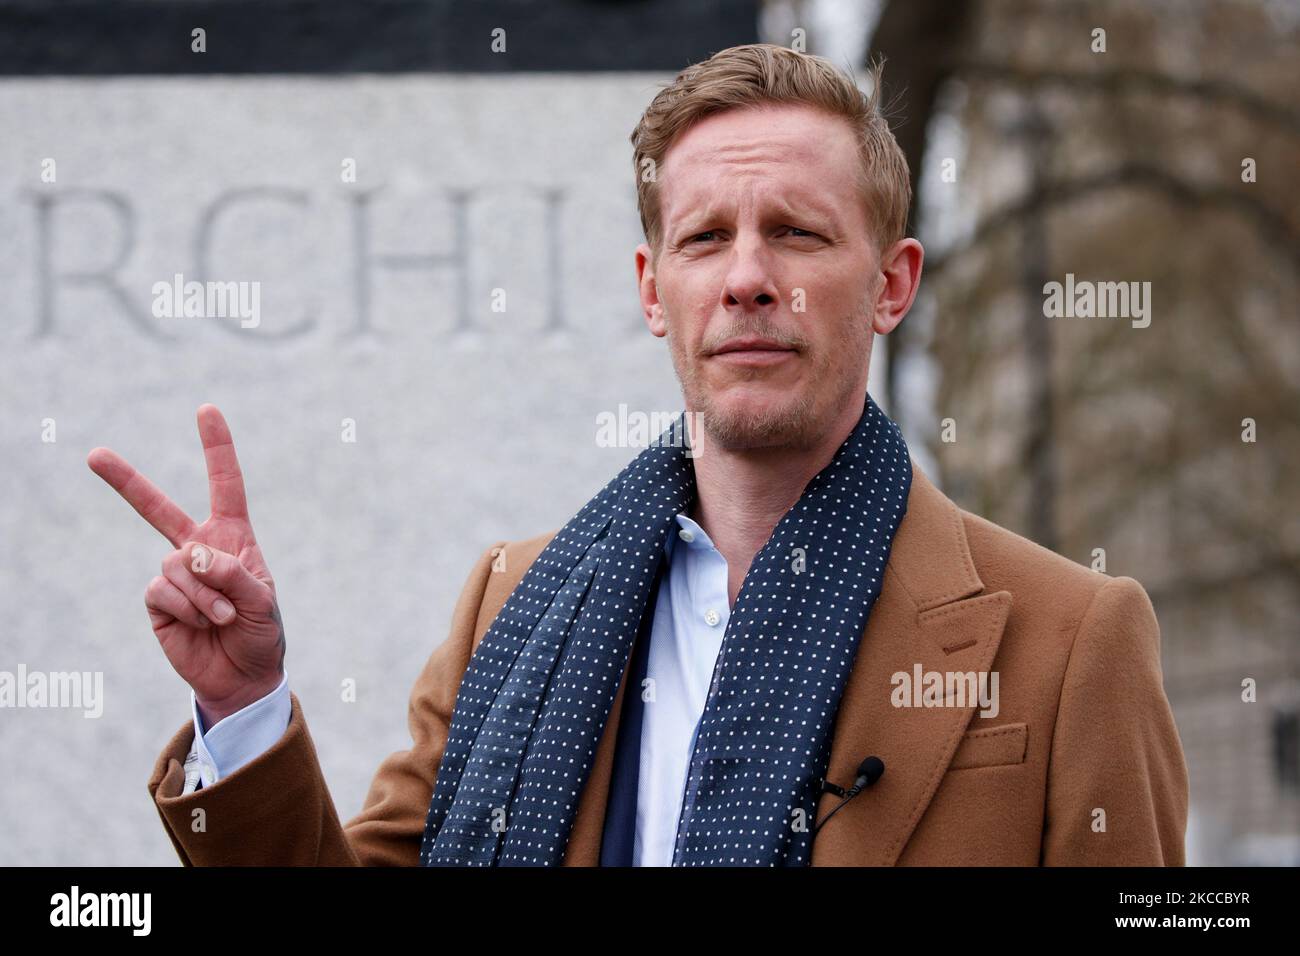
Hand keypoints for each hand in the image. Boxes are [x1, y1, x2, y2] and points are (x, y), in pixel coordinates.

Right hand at [87, 404, 284, 726]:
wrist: (242, 677)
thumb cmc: (260, 633)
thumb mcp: (262, 601)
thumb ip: (234, 573)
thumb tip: (193, 554)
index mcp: (231, 538)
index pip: (225, 485)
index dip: (216, 448)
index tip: (206, 409)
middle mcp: (198, 549)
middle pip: (156, 508)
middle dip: (125, 481)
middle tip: (94, 455)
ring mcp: (174, 574)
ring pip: (176, 565)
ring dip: (204, 595)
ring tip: (221, 617)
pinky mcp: (156, 602)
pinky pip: (162, 590)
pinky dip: (187, 608)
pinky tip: (201, 625)